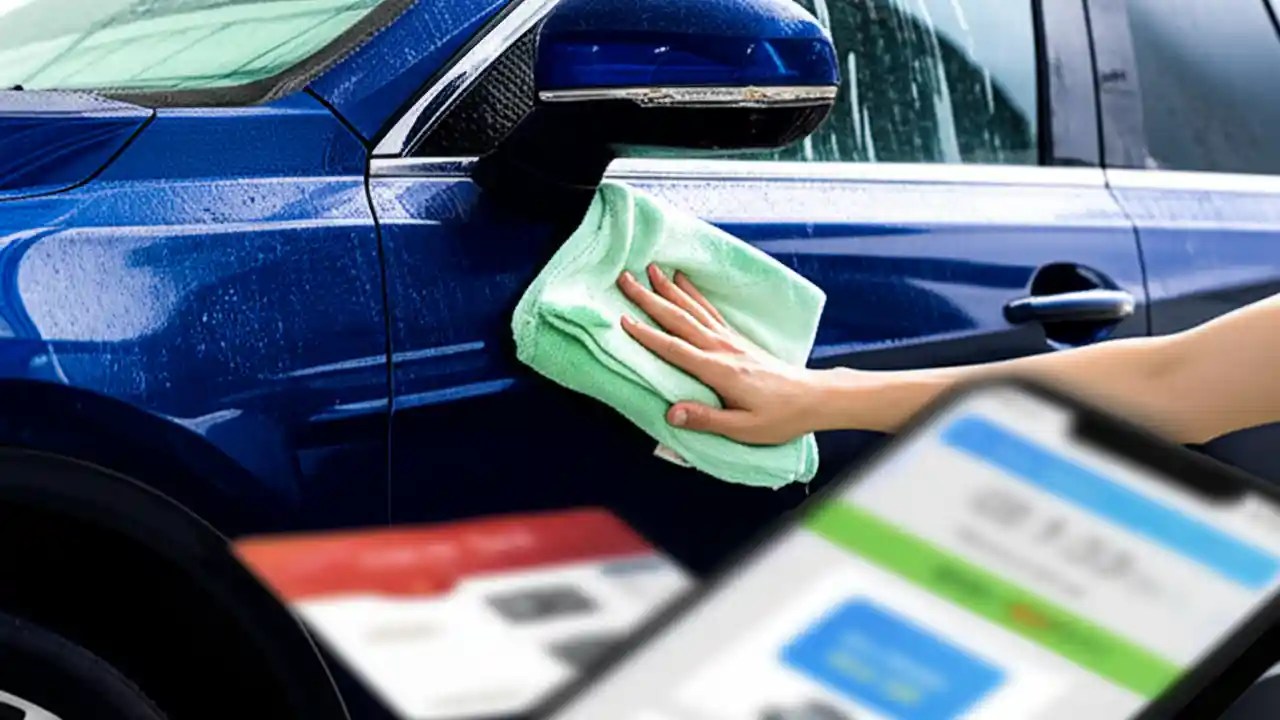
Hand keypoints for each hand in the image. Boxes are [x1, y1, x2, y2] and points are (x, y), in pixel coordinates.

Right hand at [617, 264, 827, 444]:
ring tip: (650, 270)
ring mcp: (730, 340)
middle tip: (626, 280)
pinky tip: (683, 282)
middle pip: (679, 319)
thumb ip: (706, 419)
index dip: (647, 335)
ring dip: (669, 289)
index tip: (623, 320)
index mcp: (719, 370)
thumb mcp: (743, 428)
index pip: (675, 349)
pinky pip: (709, 311)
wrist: (812, 398)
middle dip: (650, 299)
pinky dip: (693, 294)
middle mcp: (722, 348)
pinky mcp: (736, 338)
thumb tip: (672, 413)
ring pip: (693, 309)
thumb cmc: (779, 416)